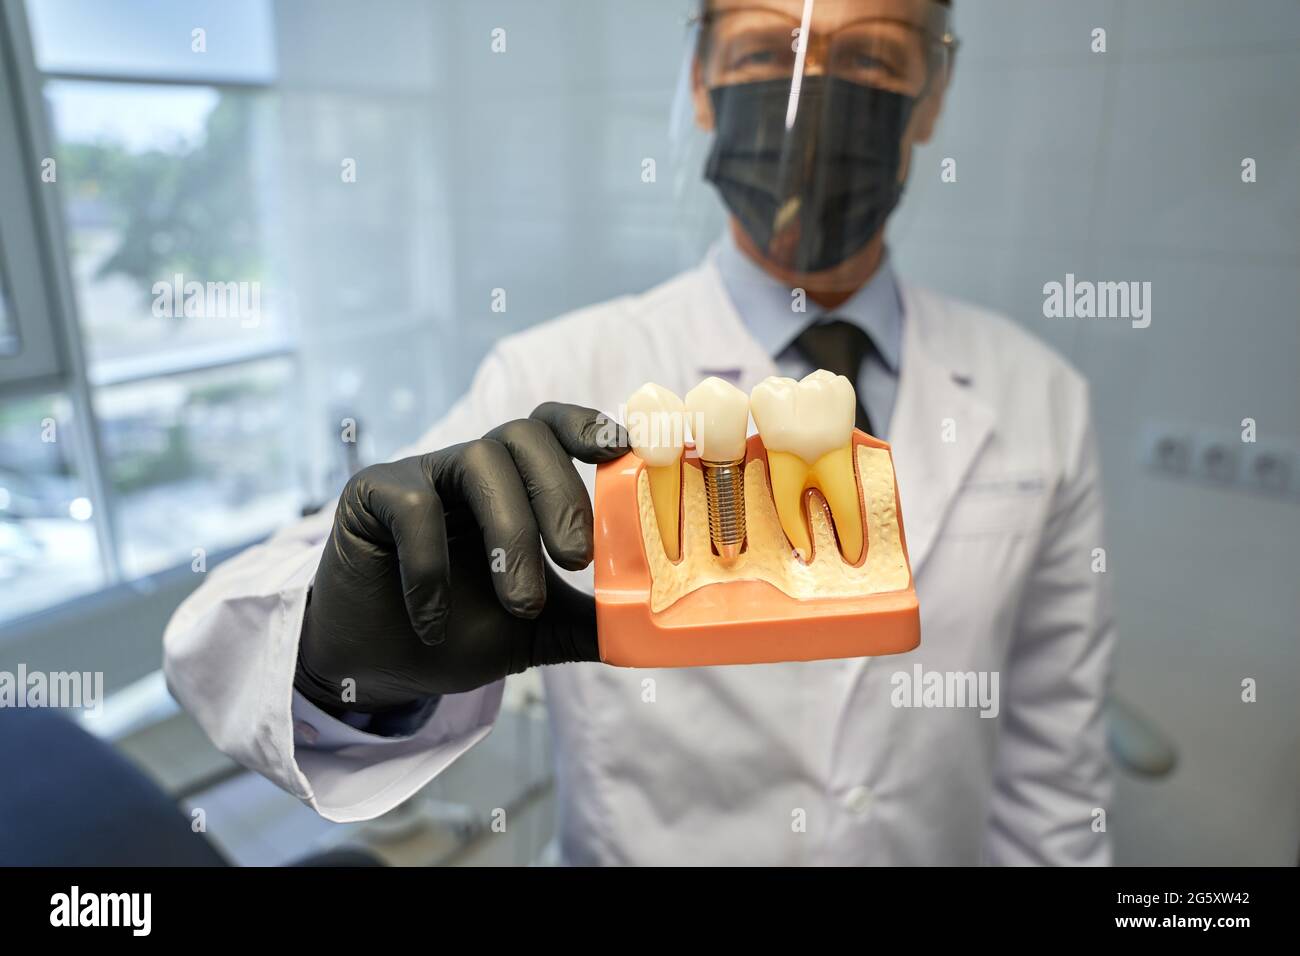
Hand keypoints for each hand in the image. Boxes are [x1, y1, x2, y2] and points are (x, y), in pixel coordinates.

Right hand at [295, 402, 627, 712]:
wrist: (379, 665)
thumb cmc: (461, 632)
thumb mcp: (539, 630)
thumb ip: (592, 619)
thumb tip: (657, 629)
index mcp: (516, 482)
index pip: (554, 428)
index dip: (588, 425)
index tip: (623, 449)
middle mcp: (472, 466)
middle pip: (524, 435)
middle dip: (561, 492)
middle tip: (578, 560)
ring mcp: (420, 473)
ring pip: (477, 461)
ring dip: (510, 533)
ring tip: (521, 605)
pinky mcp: (371, 493)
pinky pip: (413, 506)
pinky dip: (432, 566)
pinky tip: (435, 621)